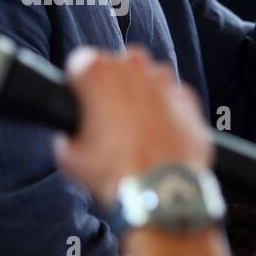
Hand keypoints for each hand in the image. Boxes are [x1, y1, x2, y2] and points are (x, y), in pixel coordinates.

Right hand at [55, 46, 211, 206]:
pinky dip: (166, 109)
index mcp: (98, 72)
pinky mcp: (188, 99)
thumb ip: (67, 136)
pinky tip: (159, 135)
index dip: (78, 83)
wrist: (161, 194)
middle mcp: (133, 67)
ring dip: (140, 93)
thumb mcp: (69, 158)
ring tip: (135, 127)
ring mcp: (165, 81)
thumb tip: (71, 138)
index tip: (80, 101)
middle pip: (116, 64)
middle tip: (108, 117)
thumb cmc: (114, 173)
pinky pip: (172, 96)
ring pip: (148, 76)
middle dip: (112, 84)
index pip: (79, 62)